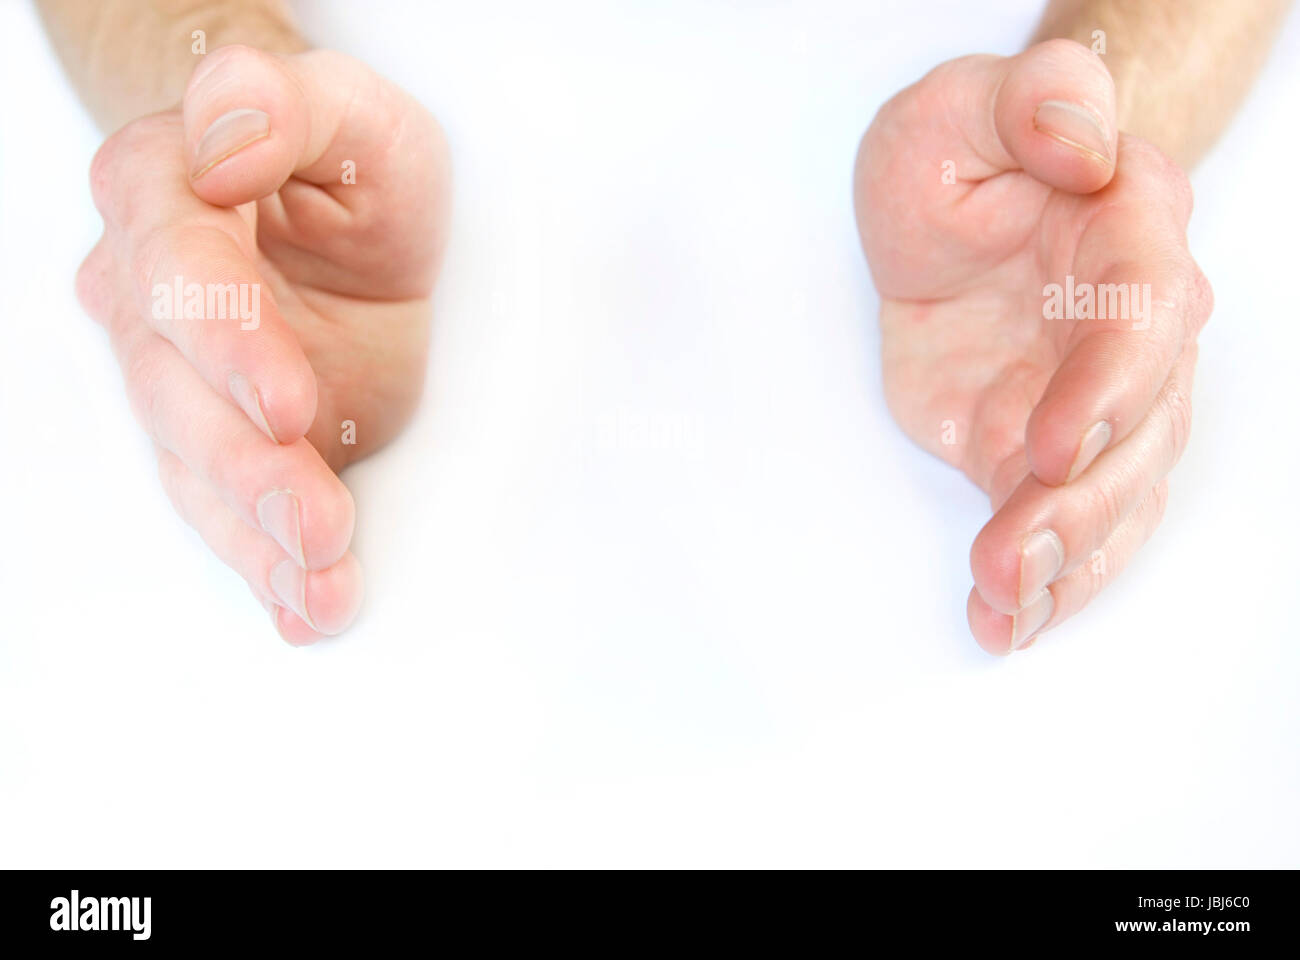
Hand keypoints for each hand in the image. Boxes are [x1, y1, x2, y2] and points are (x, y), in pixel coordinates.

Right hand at [77, 45, 449, 644]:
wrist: (352, 226)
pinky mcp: (228, 439)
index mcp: (164, 194)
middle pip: (178, 392)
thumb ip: (281, 101)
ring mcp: (181, 377)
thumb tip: (226, 137)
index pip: (177, 269)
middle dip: (248, 467)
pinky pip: (230, 510)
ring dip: (259, 536)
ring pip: (198, 466)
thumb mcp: (347, 110)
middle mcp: (148, 293)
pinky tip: (305, 606)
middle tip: (317, 520)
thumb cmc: (350, 165)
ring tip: (321, 583)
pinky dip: (269, 565)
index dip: (227, 340)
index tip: (286, 401)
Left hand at [854, 40, 1211, 654]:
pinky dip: (1043, 582)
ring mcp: (1099, 404)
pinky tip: (1008, 624)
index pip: (1144, 318)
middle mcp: (1137, 331)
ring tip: (1003, 606)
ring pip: (1114, 497)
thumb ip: (1034, 102)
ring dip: (1063, 562)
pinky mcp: (1043, 451)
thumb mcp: (966, 105)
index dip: (1107, 389)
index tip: (1048, 443)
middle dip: (1079, 505)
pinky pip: (1067, 527)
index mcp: (1129, 233)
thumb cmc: (966, 156)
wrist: (957, 214)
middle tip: (1010, 555)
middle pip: (1141, 434)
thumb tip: (1083, 145)